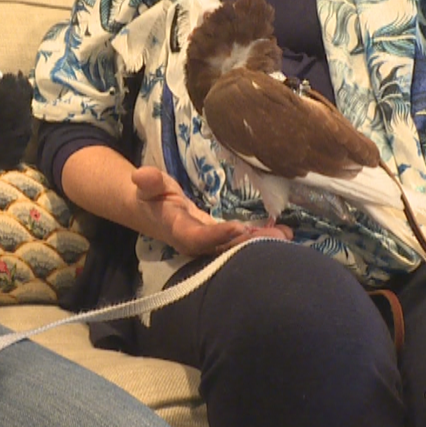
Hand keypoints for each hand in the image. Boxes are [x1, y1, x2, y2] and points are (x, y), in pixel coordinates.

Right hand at [131, 166, 289, 255]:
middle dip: (249, 245)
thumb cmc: (153, 197)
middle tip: (276, 237)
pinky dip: (262, 239)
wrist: (153, 212)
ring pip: (235, 249)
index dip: (217, 236)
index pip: (197, 238)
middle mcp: (196, 244)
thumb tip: (139, 176)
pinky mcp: (221, 241)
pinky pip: (241, 243)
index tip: (238, 228)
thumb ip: (148, 182)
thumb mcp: (149, 186)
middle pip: (223, 250)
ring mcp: (210, 245)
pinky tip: (285, 233)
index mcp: (178, 231)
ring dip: (261, 244)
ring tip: (285, 236)